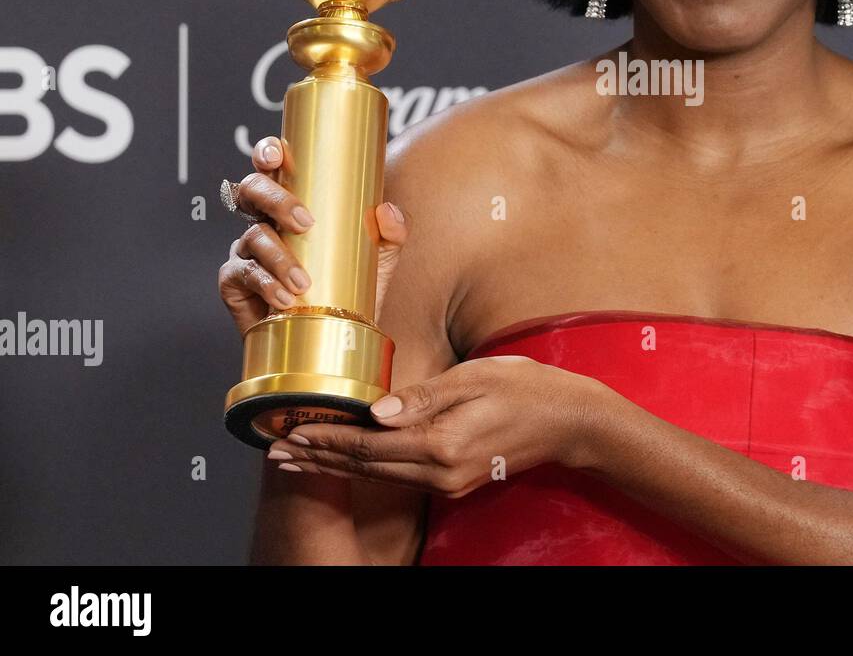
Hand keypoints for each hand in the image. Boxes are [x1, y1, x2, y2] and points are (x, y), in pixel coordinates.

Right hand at [217, 134, 408, 336]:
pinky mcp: (235, 284)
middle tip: (305, 222)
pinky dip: (265, 284)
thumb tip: (388, 211)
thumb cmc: (350, 285)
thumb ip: (392, 232)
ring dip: (278, 256)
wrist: (335, 334)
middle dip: (275, 200)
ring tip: (302, 281)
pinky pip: (243, 276)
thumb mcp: (379, 256)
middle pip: (252, 192)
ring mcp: (246, 252)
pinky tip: (284, 298)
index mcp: (291, 205)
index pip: (272, 169)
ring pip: (252, 237)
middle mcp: (264, 221)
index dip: (267, 154)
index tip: (278, 156)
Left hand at [263, 355, 606, 493]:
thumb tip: (376, 411)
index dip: (326, 439)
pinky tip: (350, 461)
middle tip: (276, 451)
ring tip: (299, 461)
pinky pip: (399, 477)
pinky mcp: (455, 481)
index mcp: (442, 443)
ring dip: (336, 467)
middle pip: (365, 467)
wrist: (569, 421)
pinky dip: (366, 469)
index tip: (291, 432)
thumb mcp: (474, 377)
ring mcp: (448, 482)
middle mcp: (441, 471)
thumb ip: (423, 396)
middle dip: (319, 458)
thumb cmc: (526, 388)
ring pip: (378, 476)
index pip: (368, 444)